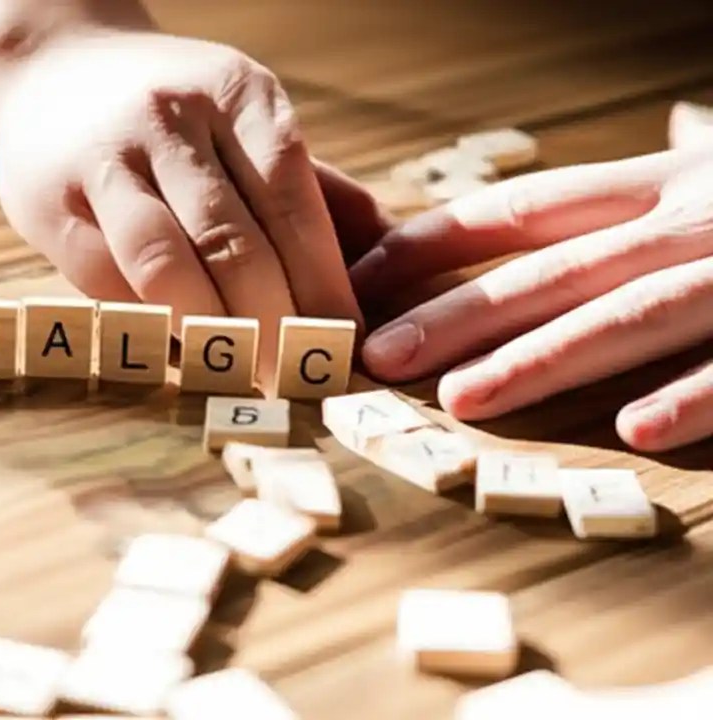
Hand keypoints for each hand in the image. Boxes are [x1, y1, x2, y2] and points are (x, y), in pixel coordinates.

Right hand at [0, 29, 366, 371]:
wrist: (54, 66)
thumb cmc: (171, 113)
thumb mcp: (243, 118)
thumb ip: (306, 185)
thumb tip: (385, 253)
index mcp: (235, 93)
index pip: (291, 201)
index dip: (322, 282)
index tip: (343, 342)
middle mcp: (170, 117)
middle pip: (232, 241)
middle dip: (274, 324)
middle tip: (297, 379)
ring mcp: (105, 158)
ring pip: (165, 264)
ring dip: (211, 334)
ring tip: (244, 375)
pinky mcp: (48, 204)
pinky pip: (107, 281)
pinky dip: (149, 323)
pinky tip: (180, 350)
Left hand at [351, 149, 712, 451]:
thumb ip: (680, 168)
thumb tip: (669, 128)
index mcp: (663, 186)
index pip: (524, 208)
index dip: (434, 243)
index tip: (357, 280)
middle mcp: (692, 221)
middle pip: (555, 268)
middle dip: (459, 313)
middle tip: (377, 355)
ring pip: (627, 314)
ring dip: (539, 358)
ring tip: (461, 398)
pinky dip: (689, 396)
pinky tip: (631, 430)